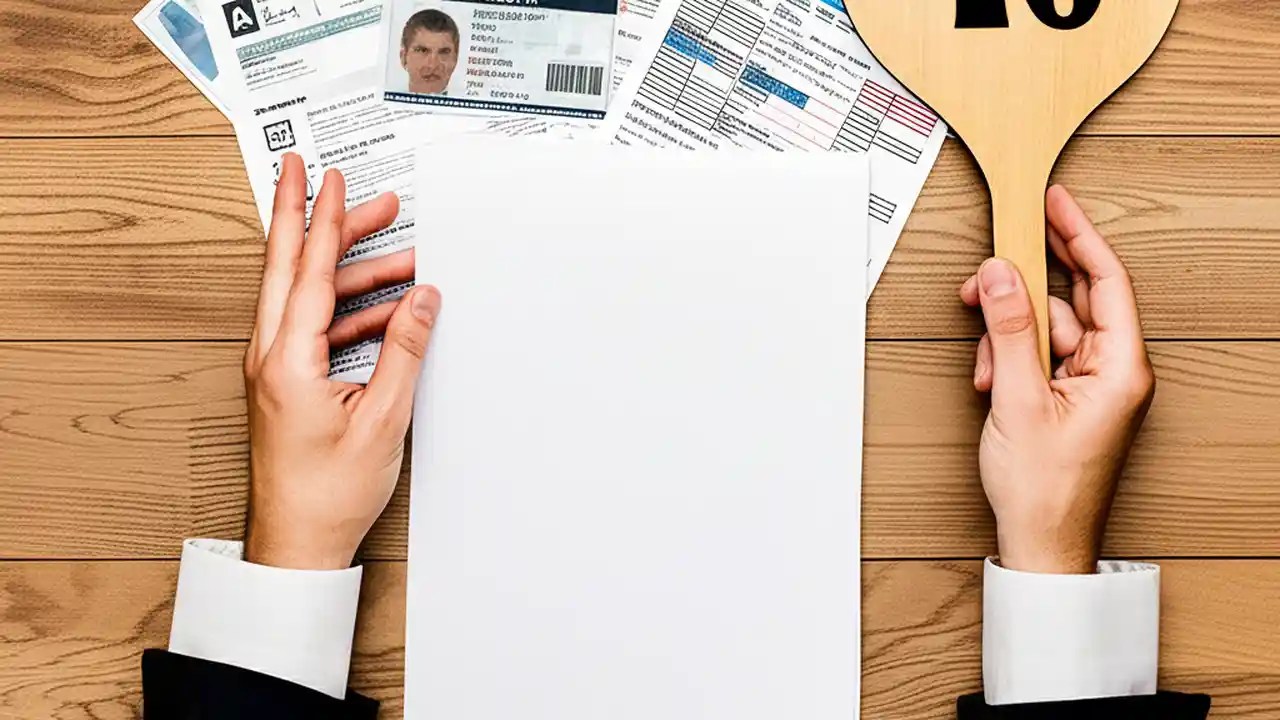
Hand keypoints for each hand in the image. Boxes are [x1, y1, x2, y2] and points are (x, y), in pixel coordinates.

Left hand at [242, 153, 441, 569]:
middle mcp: (271, 356)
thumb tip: (423, 300)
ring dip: (351, 272)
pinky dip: (352, 311)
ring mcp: (276, 369)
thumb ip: (403, 351)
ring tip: (399, 253)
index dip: (325, 221)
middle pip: (295, 269)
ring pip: (309, 297)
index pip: (310, 271)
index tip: (330, 180)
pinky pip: (317, 328)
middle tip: (347, 186)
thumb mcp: (382, 419)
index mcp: (287, 361)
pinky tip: (387, 309)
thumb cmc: (327, 494)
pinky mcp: (287, 383)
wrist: (297, 544)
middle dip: (324, 223)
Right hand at [960, 185, 1154, 573]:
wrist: (1040, 542)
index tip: (1055, 203)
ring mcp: (1090, 385)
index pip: (1106, 281)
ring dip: (1008, 334)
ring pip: (1046, 328)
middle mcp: (1113, 372)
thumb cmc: (1045, 490)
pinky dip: (1009, 358)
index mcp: (1122, 369)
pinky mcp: (1066, 397)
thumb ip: (1009, 331)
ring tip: (984, 359)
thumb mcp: (1018, 400)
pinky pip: (1038, 355)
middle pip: (1072, 301)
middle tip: (991, 270)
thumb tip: (1002, 275)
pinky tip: (990, 377)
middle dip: (1025, 289)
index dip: (1079, 235)